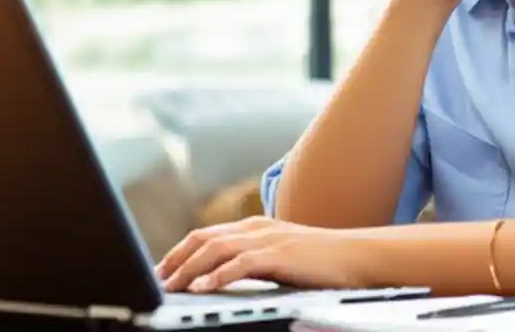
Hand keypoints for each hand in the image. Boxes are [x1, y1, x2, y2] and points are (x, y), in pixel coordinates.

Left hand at [156, 217, 373, 292]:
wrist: (356, 256)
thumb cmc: (318, 261)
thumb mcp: (277, 257)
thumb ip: (250, 261)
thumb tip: (219, 276)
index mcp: (251, 227)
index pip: (205, 235)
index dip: (179, 252)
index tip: (161, 270)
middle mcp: (254, 228)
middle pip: (203, 239)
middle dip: (176, 259)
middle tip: (157, 279)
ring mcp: (266, 239)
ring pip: (215, 249)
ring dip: (190, 268)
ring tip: (172, 286)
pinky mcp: (279, 254)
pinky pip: (241, 264)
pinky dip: (218, 275)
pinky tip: (203, 287)